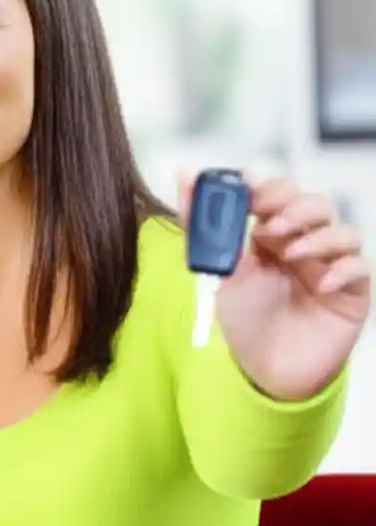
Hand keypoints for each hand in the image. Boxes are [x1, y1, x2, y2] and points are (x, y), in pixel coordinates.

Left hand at [179, 172, 370, 400]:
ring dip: (318, 237)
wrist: (265, 368)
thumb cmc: (244, 317)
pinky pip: (361, 267)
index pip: (278, 194)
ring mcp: (330, 266)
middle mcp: (303, 244)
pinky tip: (323, 283)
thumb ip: (199, 224)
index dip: (268, 188)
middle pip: (315, 204)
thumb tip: (183, 172)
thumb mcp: (216, 268)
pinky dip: (344, 269)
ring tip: (291, 255)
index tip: (250, 190)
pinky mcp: (352, 291)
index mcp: (269, 234)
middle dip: (294, 208)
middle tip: (270, 226)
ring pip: (343, 230)